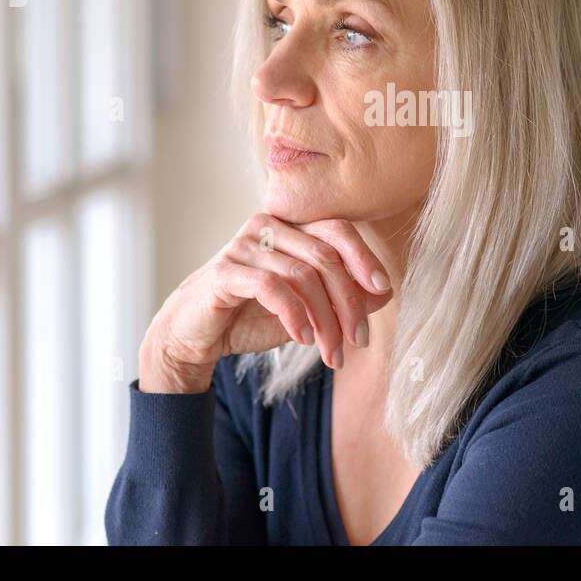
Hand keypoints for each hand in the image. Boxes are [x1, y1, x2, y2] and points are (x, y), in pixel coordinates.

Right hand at [139, 214, 392, 391]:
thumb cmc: (252, 316)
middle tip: (358, 341)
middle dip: (348, 302)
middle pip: (325, 255)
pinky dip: (295, 315)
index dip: (364, 258)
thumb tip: (385, 292)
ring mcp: (244, 246)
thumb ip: (341, 296)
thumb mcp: (307, 309)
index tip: (383, 290)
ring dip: (325, 321)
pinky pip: (273, 288)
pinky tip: (303, 339)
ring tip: (332, 353)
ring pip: (303, 276)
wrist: (196, 335)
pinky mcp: (226, 271)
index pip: (337, 229)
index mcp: (290, 227)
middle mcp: (268, 227)